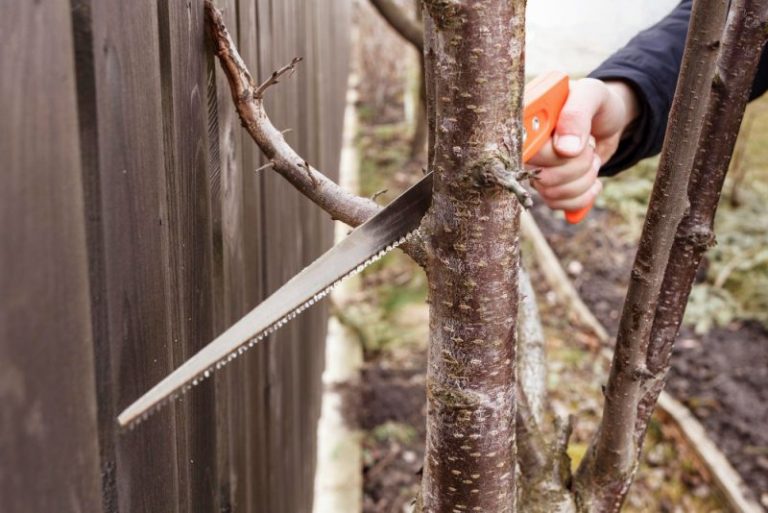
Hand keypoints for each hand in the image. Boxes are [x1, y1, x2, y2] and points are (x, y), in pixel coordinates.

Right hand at [528, 78, 638, 212]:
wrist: (609, 120)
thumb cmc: (596, 103)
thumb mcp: (592, 95)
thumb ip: (577, 115)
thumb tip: (565, 150)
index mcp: (525, 121)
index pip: (524, 150)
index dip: (549, 154)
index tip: (571, 148)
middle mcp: (524, 147)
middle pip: (541, 176)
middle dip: (577, 165)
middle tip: (590, 146)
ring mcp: (533, 169)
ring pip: (551, 193)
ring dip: (583, 179)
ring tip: (591, 158)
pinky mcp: (547, 187)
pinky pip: (558, 204)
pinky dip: (583, 196)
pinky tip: (592, 180)